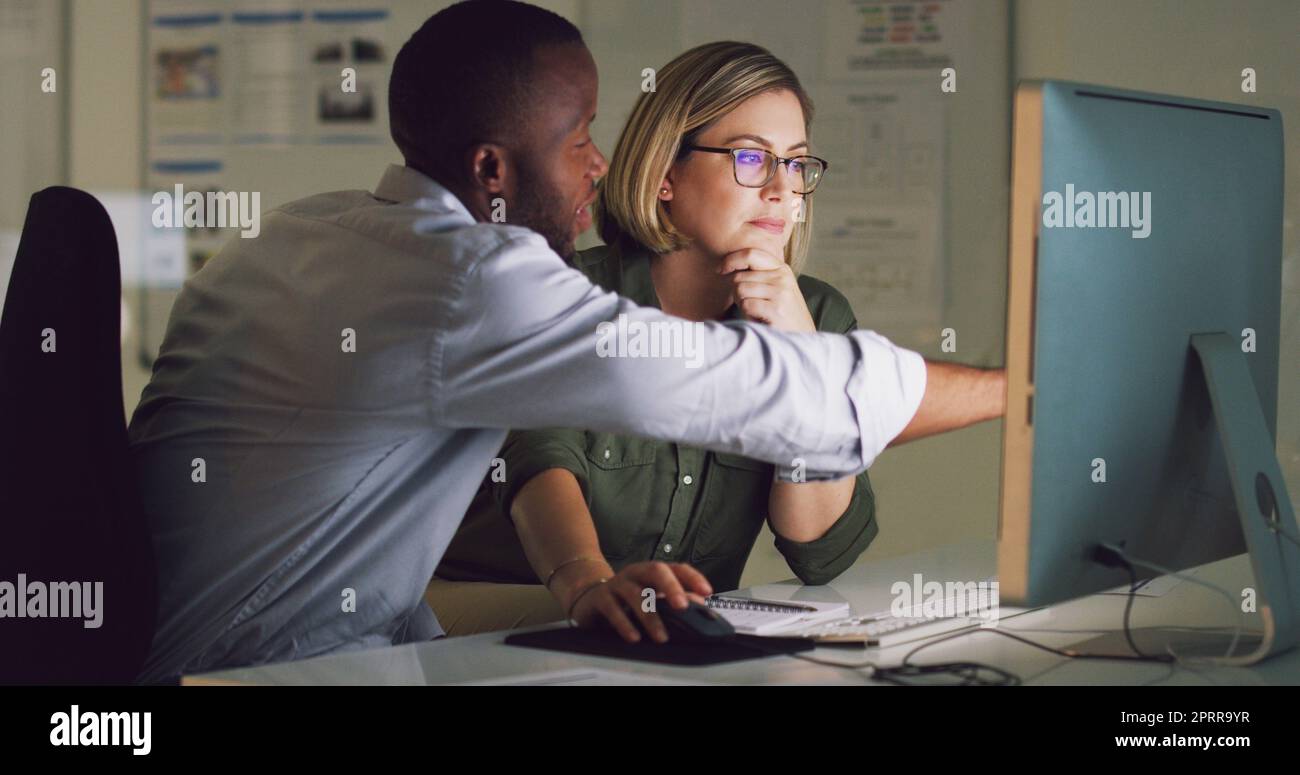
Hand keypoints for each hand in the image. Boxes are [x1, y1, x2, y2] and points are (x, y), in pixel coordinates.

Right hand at [565, 561, 712, 642]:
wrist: (588, 595)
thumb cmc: (626, 597)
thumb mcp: (652, 597)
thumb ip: (676, 599)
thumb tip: (700, 606)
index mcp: (652, 572)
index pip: (677, 568)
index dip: (693, 578)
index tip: (707, 592)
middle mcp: (636, 573)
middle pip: (656, 571)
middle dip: (671, 587)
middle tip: (682, 606)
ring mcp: (617, 584)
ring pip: (635, 594)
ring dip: (650, 616)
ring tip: (661, 637)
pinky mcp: (600, 598)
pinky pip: (612, 609)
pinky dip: (624, 624)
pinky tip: (634, 637)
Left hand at [719, 248, 814, 332]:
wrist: (801, 338)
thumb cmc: (781, 315)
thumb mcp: (774, 289)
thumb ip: (757, 275)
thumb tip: (726, 267)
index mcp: (781, 268)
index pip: (750, 254)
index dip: (731, 260)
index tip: (720, 270)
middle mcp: (782, 277)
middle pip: (739, 276)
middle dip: (736, 292)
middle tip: (748, 304)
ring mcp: (780, 292)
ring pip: (740, 289)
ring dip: (742, 304)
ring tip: (756, 312)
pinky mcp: (777, 308)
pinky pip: (746, 304)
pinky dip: (747, 314)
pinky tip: (759, 319)